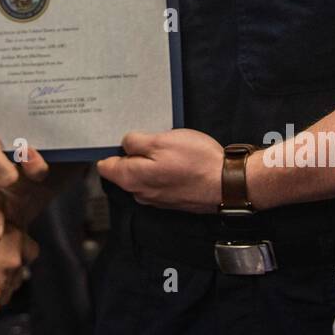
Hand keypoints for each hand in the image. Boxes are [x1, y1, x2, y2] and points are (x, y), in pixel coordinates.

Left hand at [96, 128, 224, 213]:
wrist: (228, 184)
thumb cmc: (195, 161)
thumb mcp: (161, 141)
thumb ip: (135, 142)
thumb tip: (124, 144)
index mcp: (132, 179)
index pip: (106, 166)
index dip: (109, 149)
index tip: (116, 136)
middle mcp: (140, 193)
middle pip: (125, 170)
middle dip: (132, 153)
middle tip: (148, 136)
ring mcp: (157, 198)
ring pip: (144, 175)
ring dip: (150, 160)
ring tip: (166, 145)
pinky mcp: (172, 199)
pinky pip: (159, 181)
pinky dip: (163, 169)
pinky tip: (177, 159)